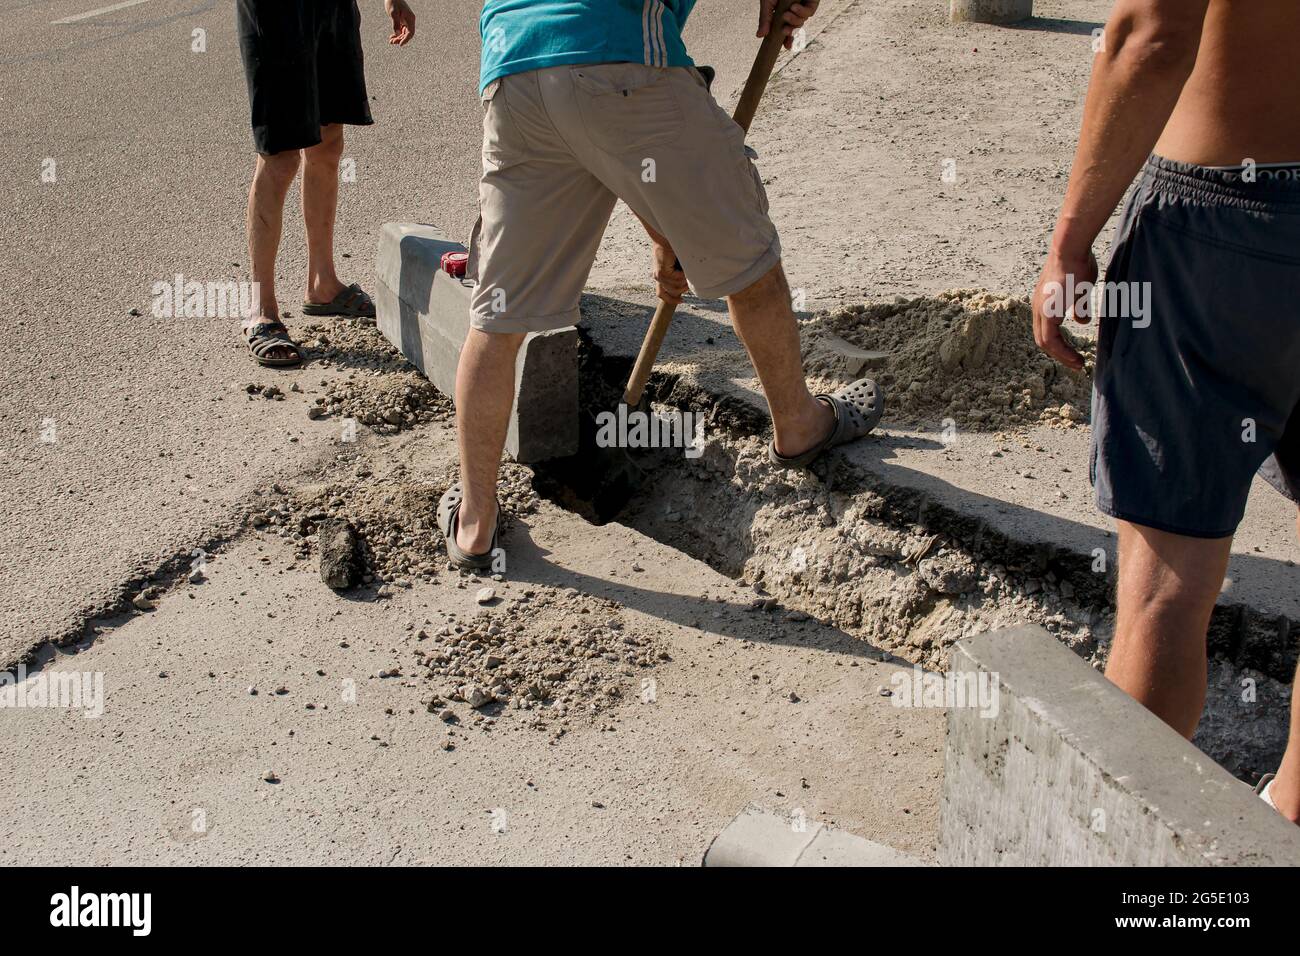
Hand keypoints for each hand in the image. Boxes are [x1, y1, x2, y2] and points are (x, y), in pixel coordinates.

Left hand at [386, 0, 414, 44]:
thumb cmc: (393, 2)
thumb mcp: (393, 13)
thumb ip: (396, 24)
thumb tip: (398, 34)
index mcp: (410, 18)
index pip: (411, 32)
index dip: (406, 39)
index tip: (400, 44)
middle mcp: (410, 21)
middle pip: (407, 34)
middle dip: (400, 39)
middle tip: (392, 42)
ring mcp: (406, 21)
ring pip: (404, 33)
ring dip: (398, 38)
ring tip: (391, 41)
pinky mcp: (402, 21)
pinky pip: (401, 30)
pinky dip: (397, 34)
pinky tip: (392, 37)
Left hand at [652, 242, 687, 305]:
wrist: (665, 237)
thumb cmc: (673, 248)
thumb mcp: (677, 265)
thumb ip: (680, 275)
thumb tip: (689, 285)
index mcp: (660, 276)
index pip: (662, 294)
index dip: (672, 300)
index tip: (681, 301)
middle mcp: (658, 277)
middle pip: (673, 292)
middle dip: (684, 288)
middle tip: (689, 278)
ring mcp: (659, 275)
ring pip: (676, 288)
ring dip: (684, 281)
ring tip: (687, 271)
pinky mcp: (661, 272)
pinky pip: (677, 281)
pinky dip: (683, 276)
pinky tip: (683, 267)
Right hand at [757, 1, 818, 49]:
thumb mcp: (767, 3)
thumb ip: (765, 19)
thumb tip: (759, 36)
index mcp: (783, 14)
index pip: (786, 30)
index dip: (788, 40)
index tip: (786, 47)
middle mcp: (794, 11)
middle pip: (796, 28)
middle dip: (791, 33)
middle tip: (784, 31)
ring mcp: (803, 6)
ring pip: (802, 21)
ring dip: (795, 20)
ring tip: (786, 14)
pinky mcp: (812, 1)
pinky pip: (809, 12)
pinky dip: (802, 12)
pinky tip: (794, 7)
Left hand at [1032, 245, 1096, 370]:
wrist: (1071, 250)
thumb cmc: (1078, 264)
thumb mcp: (1080, 290)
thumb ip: (1078, 307)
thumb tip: (1082, 322)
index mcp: (1045, 303)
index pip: (1047, 330)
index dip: (1059, 344)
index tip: (1074, 353)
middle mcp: (1039, 308)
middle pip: (1043, 339)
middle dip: (1060, 354)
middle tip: (1075, 364)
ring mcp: (1041, 310)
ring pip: (1045, 342)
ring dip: (1061, 356)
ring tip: (1077, 364)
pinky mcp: (1047, 312)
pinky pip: (1050, 340)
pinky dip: (1061, 351)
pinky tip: (1074, 357)